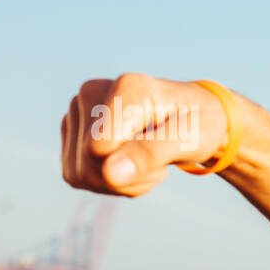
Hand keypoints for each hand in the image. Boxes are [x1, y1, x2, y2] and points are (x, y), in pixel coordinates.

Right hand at [61, 73, 229, 196]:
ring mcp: (77, 111)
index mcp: (126, 88)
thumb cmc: (199, 125)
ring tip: (147, 160)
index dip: (131, 167)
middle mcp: (92, 92)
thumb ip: (151, 154)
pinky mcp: (71, 130)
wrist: (196, 117)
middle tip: (159, 163)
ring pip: (79, 174)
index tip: (165, 153)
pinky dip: (108, 181)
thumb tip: (110, 174)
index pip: (99, 150)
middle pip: (87, 166)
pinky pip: (76, 175)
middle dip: (127, 178)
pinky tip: (131, 163)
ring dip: (119, 182)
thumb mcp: (189, 140)